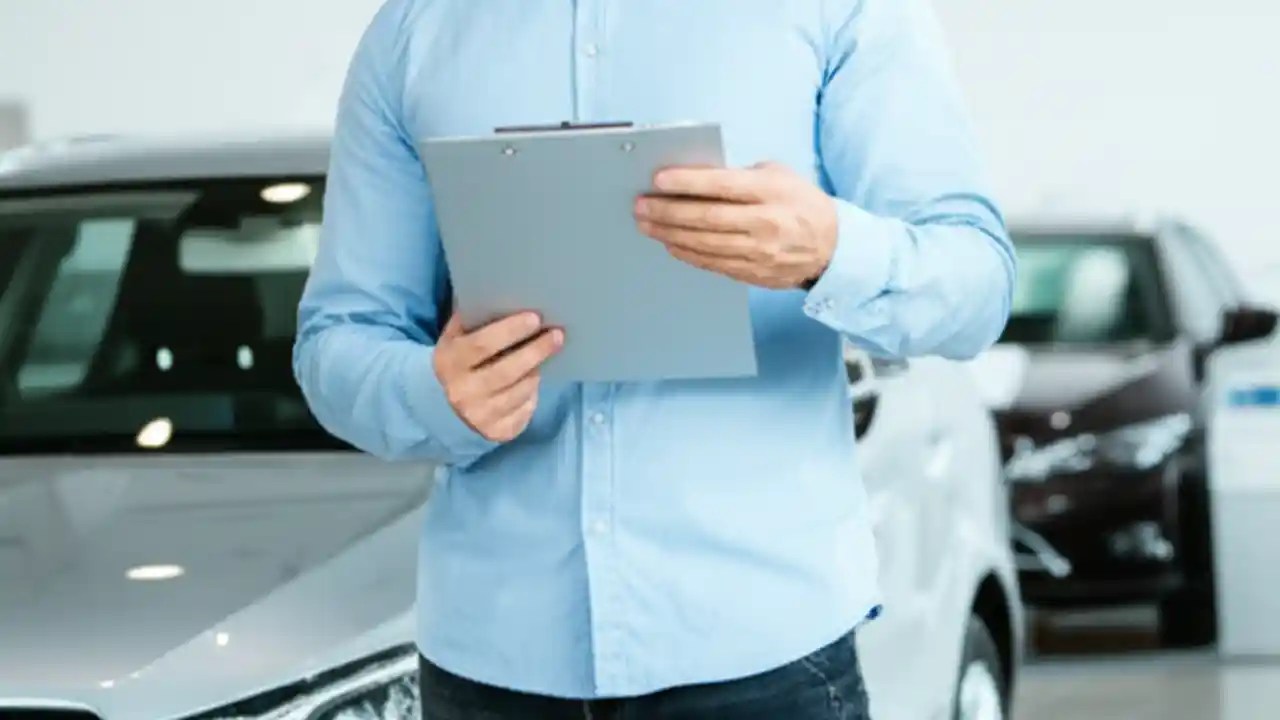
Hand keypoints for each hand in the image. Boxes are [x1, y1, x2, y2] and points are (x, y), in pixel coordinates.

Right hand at [433, 312, 564, 442]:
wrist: (442, 403)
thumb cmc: (459, 360)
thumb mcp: (456, 337)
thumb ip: (474, 319)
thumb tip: (510, 295)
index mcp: (449, 362)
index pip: (482, 344)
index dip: (510, 331)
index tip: (535, 318)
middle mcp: (461, 392)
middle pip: (507, 371)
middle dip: (536, 351)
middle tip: (557, 335)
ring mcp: (478, 416)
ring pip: (521, 392)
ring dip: (536, 372)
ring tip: (545, 356)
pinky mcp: (495, 433)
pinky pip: (525, 412)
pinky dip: (532, 396)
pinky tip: (532, 383)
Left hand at [634, 162, 838, 289]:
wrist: (831, 248)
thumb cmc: (800, 204)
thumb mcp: (780, 176)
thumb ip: (743, 175)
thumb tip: (699, 177)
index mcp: (771, 192)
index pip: (722, 185)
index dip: (687, 182)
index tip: (659, 179)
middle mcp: (764, 223)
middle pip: (707, 217)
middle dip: (668, 211)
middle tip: (641, 205)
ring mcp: (758, 252)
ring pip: (704, 243)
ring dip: (670, 233)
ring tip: (647, 223)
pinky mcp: (752, 273)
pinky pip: (712, 263)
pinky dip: (687, 253)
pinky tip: (670, 243)